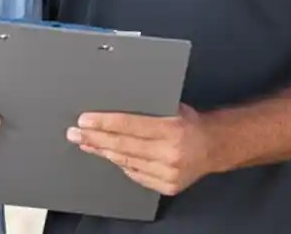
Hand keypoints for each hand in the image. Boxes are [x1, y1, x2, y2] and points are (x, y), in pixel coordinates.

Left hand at [67, 104, 213, 195]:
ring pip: (126, 161)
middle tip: (74, 133)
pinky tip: (109, 156)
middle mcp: (170, 153)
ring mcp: (168, 173)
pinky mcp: (167, 186)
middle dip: (95, 139)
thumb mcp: (173, 107)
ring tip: (86, 143)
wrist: (215, 147)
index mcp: (172, 128)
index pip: (129, 125)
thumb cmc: (190, 122)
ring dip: (103, 152)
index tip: (84, 120)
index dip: (104, 123)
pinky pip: (136, 174)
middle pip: (123, 146)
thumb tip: (114, 103)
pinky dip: (122, 164)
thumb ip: (148, 108)